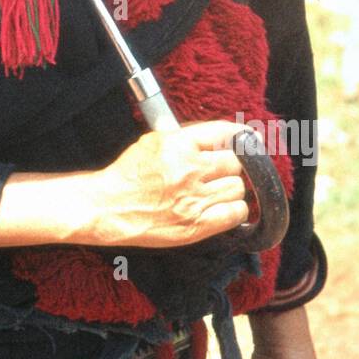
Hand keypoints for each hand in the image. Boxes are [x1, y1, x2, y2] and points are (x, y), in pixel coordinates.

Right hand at [89, 120, 249, 247]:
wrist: (110, 206)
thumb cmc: (129, 174)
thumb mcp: (153, 141)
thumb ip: (186, 137)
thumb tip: (219, 137)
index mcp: (179, 144)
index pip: (226, 134)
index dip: (242, 137)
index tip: (248, 140)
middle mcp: (190, 169)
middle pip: (235, 162)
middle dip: (229, 165)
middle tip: (219, 170)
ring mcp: (195, 198)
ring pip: (237, 187)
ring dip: (230, 187)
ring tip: (214, 189)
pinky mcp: (197, 224)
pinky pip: (235, 213)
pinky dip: (235, 209)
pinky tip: (223, 206)